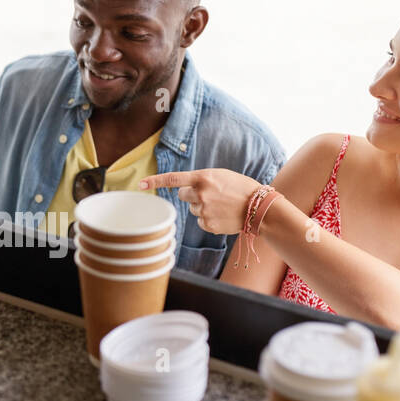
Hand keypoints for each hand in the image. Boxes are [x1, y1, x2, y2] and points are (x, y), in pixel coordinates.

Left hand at [139, 168, 262, 234]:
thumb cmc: (241, 188)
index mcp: (203, 178)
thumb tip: (185, 189)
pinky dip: (209, 220)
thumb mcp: (220, 176)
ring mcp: (204, 211)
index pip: (173, 179)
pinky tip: (223, 215)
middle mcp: (201, 194)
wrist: (259, 207)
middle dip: (191, 196)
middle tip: (210, 195)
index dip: (154, 181)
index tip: (140, 184)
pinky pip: (201, 222)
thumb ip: (201, 180)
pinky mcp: (208, 225)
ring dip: (203, 207)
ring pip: (193, 210)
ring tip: (221, 205)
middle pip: (182, 196)